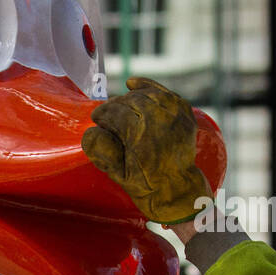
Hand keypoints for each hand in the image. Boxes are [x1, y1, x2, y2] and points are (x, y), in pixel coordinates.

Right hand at [81, 76, 210, 225]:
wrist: (177, 189)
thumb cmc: (144, 184)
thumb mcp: (118, 174)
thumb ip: (102, 151)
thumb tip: (92, 131)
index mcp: (140, 134)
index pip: (114, 112)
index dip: (102, 115)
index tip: (96, 119)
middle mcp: (159, 120)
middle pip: (129, 101)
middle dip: (114, 106)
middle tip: (107, 115)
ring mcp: (174, 114)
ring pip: (145, 94)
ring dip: (129, 98)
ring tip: (120, 107)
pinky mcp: (183, 112)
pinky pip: (164, 92)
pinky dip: (148, 87)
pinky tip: (133, 85)